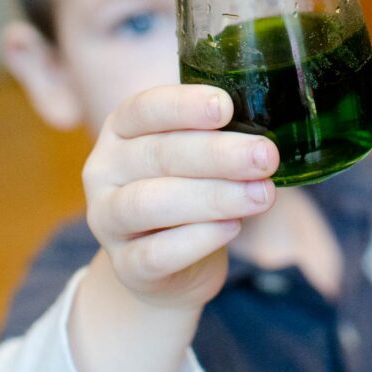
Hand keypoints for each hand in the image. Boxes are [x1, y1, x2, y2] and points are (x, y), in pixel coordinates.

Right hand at [83, 84, 277, 310]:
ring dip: (214, 197)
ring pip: (152, 203)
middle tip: (266, 157)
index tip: (226, 107)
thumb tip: (266, 137)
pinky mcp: (125, 266)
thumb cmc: (187, 190)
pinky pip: (157, 253)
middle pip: (158, 155)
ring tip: (261, 195)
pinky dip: (199, 239)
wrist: (166, 265)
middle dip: (218, 155)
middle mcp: (105, 169)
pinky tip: (233, 228)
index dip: (184, 106)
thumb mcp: (195, 156)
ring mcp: (107, 219)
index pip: (145, 108)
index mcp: (122, 129)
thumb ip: (218, 137)